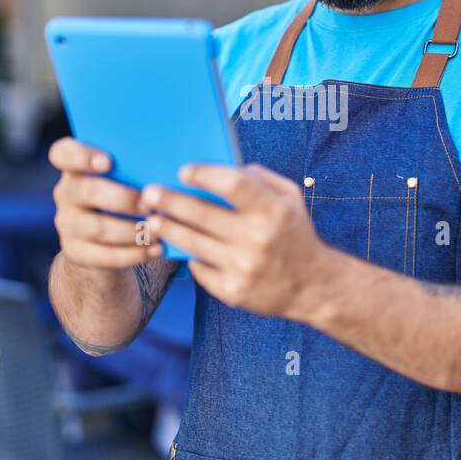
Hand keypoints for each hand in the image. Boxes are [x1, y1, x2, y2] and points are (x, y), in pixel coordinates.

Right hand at [48, 137, 162, 269]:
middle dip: (124, 199)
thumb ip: (134, 167)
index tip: (108, 162)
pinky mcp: (75, 251)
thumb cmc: (123, 194)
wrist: (103, 240)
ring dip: (133, 230)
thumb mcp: (122, 177)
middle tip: (151, 205)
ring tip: (159, 230)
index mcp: (74, 165)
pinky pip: (104, 255)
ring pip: (98, 228)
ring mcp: (67, 223)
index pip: (63, 153)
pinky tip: (155, 249)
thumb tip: (168, 162)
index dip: (83, 156)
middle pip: (89, 191)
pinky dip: (133, 253)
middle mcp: (65, 192)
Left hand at [139, 163, 336, 317]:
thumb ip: (259, 178)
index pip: (233, 185)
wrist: (312, 286)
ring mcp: (243, 267)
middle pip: (202, 214)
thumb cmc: (294, 233)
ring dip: (168, 228)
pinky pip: (199, 269)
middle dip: (169, 201)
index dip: (204, 175)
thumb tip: (221, 167)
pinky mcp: (233, 291)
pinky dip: (189, 257)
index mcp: (274, 210)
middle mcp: (258, 238)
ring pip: (192, 243)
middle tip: (149, 193)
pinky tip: (181, 248)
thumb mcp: (289, 197)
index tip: (183, 171)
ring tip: (153, 219)